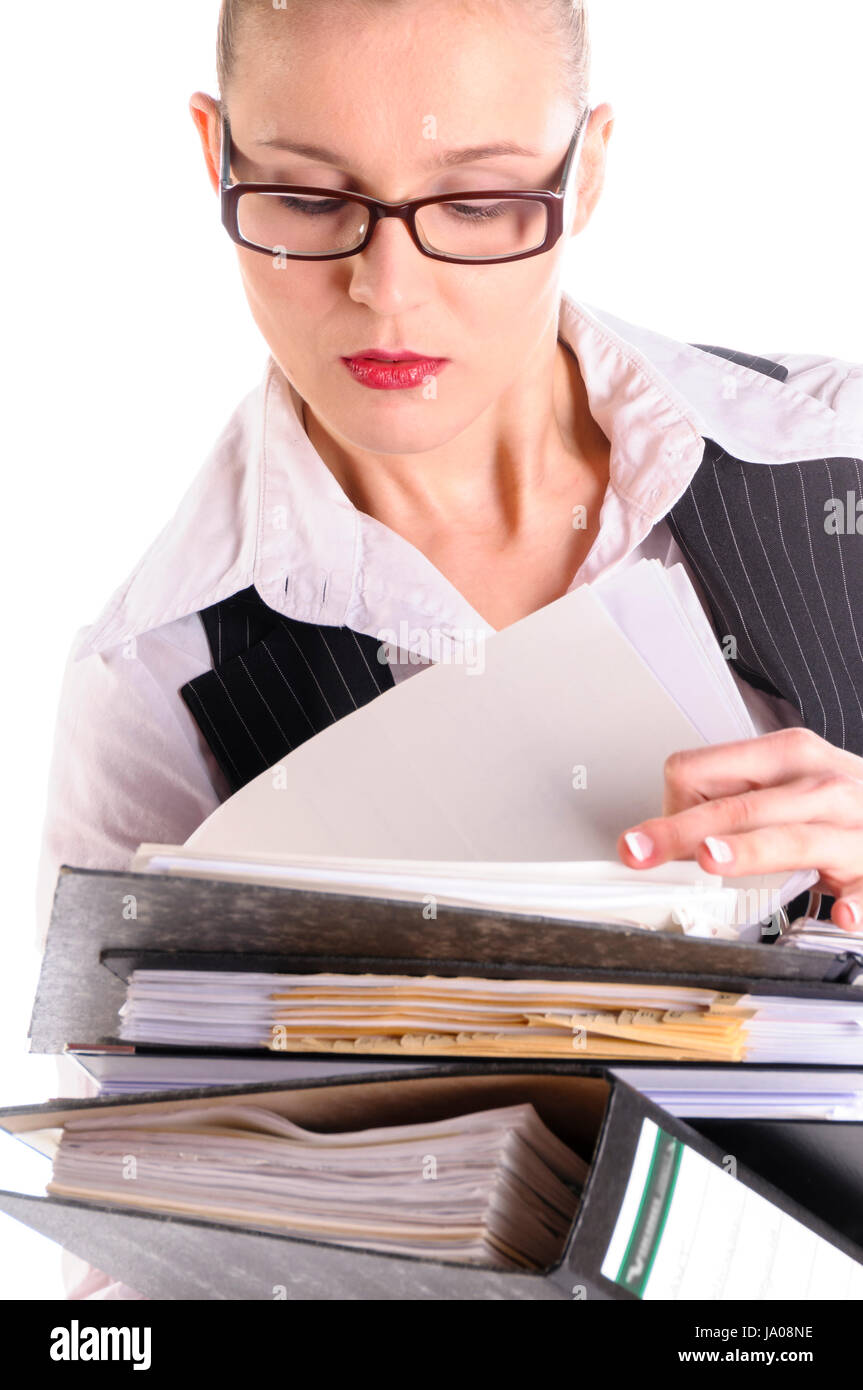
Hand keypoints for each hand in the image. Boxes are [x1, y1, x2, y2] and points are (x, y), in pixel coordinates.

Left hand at [617, 727, 862, 932]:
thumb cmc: (836, 803)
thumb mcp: (786, 782)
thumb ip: (730, 801)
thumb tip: (665, 836)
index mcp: (787, 756)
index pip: (712, 770)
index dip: (674, 807)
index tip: (642, 840)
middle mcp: (821, 785)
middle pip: (741, 806)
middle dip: (689, 830)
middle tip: (644, 849)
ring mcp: (854, 830)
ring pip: (795, 839)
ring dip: (753, 849)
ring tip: (712, 858)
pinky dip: (856, 901)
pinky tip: (841, 912)